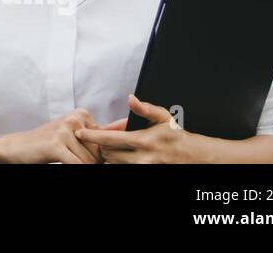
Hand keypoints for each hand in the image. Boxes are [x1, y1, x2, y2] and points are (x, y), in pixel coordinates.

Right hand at [0, 109, 106, 163]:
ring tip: (66, 159)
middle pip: (99, 153)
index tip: (87, 153)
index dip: (103, 155)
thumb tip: (124, 131)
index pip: (106, 141)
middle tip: (73, 157)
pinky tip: (68, 164)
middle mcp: (74, 118)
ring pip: (89, 162)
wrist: (20, 146)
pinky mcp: (56, 144)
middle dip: (91, 162)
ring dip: (81, 166)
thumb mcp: (74, 135)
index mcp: (82, 114)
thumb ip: (97, 135)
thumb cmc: (50, 144)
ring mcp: (65, 130)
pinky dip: (77, 167)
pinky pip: (78, 165)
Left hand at [75, 94, 202, 162]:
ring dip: (109, 157)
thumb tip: (131, 99)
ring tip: (110, 149)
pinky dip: (117, 164)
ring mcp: (143, 169)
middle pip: (108, 154)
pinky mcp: (145, 174)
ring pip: (114, 165)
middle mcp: (142, 158)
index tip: (79, 133)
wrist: (193, 157)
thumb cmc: (175, 135)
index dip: (92, 136)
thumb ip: (145, 109)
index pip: (110, 139)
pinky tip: (118, 157)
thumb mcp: (163, 117)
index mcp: (143, 141)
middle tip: (101, 140)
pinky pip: (123, 170)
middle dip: (101, 147)